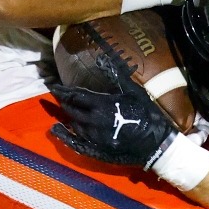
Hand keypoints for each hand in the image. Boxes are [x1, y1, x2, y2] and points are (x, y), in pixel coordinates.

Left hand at [49, 56, 177, 167]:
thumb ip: (116, 76)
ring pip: (73, 124)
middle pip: (71, 110)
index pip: (76, 96)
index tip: (53, 85)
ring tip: (62, 108)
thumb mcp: (133, 91)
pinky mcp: (96, 149)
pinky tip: (56, 130)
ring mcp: (93, 137)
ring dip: (67, 115)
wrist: (154, 142)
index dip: (64, 90)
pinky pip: (75, 142)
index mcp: (102, 105)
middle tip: (57, 95)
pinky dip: (64, 135)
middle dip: (63, 101)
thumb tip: (103, 59)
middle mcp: (93, 121)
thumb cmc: (146, 114)